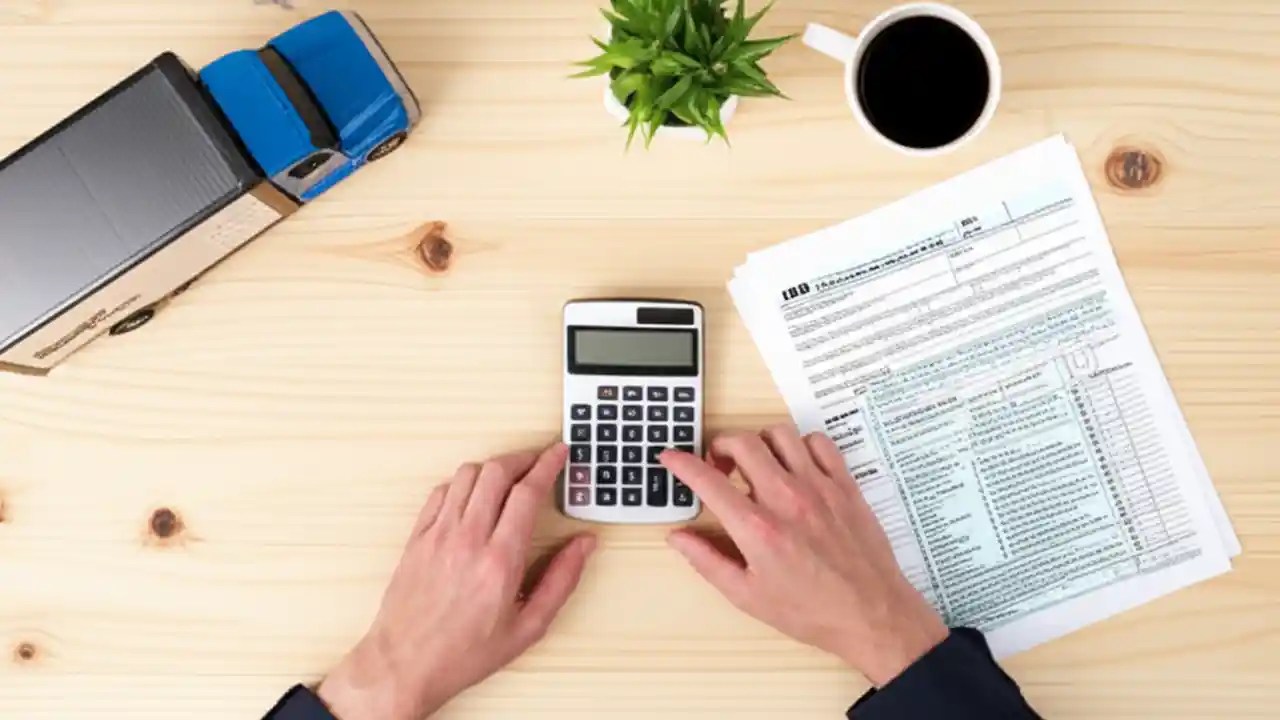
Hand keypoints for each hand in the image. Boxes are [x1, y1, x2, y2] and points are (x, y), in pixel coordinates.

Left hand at [317, 445, 596, 719]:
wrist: (405, 665)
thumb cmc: (464, 653)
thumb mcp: (528, 627)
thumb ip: (562, 581)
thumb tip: (584, 545)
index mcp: (500, 561)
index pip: (528, 493)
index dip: (548, 465)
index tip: (559, 454)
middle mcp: (468, 540)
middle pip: (497, 472)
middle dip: (524, 457)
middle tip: (538, 459)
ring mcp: (438, 535)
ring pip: (468, 475)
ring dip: (493, 467)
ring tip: (509, 475)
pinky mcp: (417, 537)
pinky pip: (441, 492)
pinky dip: (463, 483)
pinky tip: (474, 494)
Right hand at [661, 426, 947, 686]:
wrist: (871, 615)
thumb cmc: (811, 611)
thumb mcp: (748, 596)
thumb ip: (708, 561)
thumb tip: (678, 538)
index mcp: (757, 529)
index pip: (707, 480)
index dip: (681, 463)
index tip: (671, 458)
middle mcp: (786, 499)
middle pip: (742, 443)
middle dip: (719, 446)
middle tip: (718, 466)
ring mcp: (819, 488)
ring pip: (779, 434)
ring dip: (759, 443)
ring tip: (756, 464)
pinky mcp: (845, 485)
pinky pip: (819, 442)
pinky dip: (800, 445)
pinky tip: (795, 466)